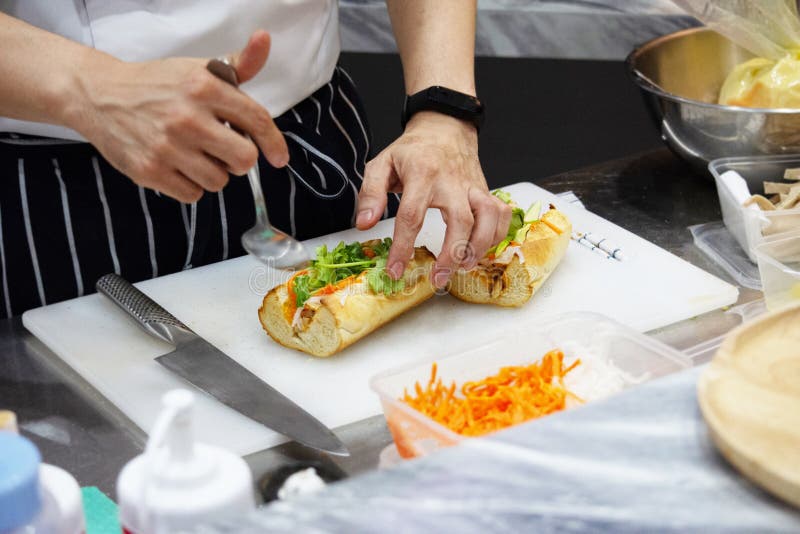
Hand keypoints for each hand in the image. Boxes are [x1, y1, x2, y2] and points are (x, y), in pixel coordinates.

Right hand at [68, 30, 288, 202]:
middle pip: (243, 160)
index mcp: (203, 87)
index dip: (273, 143)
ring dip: (213, 172)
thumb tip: (264, 39)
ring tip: (194, 154)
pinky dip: (190, 185)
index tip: (279, 158)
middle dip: (239, 159)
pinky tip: (177, 165)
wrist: (99, 95)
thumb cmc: (158, 84)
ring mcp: (167, 146)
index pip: (256, 120)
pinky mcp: (150, 170)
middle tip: (224, 150)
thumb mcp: (198, 69)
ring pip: (219, 181)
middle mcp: (187, 117)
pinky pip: (193, 194)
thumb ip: (238, 63)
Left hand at [356, 111, 510, 287]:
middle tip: (437, 279)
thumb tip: (364, 223)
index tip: (395, 270)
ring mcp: (473, 186)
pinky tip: (481, 250)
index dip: (403, 247)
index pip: (412, 216)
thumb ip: (371, 193)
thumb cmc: (412, 151)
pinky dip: (498, 234)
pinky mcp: (486, 191)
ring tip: (463, 267)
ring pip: (488, 218)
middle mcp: (451, 181)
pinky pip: (502, 213)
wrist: (444, 128)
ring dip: (479, 246)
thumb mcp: (382, 164)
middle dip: (451, 254)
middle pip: (460, 221)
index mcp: (422, 174)